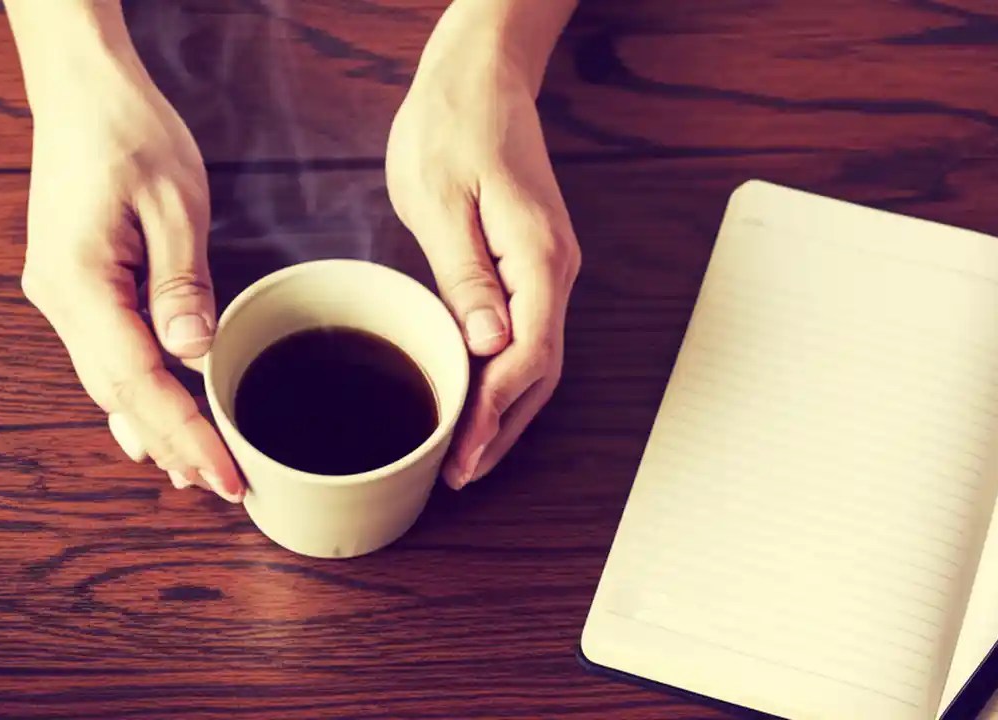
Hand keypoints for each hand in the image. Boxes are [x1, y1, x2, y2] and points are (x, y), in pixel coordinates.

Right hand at [9, 1, 241, 501]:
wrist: (82, 89)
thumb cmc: (129, 132)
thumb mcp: (174, 203)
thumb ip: (183, 286)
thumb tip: (196, 357)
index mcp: (79, 282)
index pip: (138, 383)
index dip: (184, 435)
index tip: (226, 475)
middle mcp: (59, 299)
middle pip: (119, 394)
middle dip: (173, 444)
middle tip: (228, 485)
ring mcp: (61, 294)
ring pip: (110, 382)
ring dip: (154, 427)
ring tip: (200, 469)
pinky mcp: (76, 285)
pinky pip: (108, 355)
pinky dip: (140, 393)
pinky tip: (162, 420)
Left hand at [386, 9, 579, 489]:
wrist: (481, 75)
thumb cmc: (453, 126)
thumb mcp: (443, 197)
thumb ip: (465, 274)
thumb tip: (489, 344)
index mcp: (538, 257)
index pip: (528, 356)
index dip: (494, 412)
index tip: (460, 452)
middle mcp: (555, 270)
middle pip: (541, 372)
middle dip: (503, 429)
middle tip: (460, 473)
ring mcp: (547, 269)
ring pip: (538, 360)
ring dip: (505, 411)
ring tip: (467, 454)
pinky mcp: (530, 265)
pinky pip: (527, 335)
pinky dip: (503, 378)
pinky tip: (475, 398)